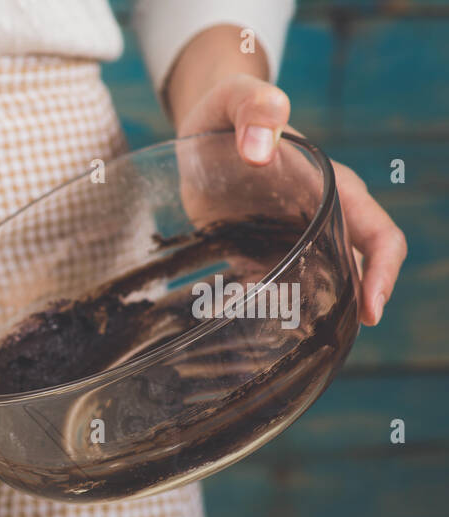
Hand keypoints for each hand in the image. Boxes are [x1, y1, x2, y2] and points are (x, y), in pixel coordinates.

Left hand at [167, 31, 404, 326]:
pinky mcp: (260, 253)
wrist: (200, 129)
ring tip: (291, 351)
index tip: (369, 310)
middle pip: (354, 270)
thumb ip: (254, 108)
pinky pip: (277, 290)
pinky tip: (252, 339)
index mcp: (330, 186)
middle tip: (326, 346)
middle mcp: (320, 216)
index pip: (377, 234)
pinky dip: (273, 314)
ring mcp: (292, 238)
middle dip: (350, 308)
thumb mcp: (234, 100)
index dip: (381, 272)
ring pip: (319, 286)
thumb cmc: (224, 111)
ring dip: (313, 316)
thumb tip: (263, 148)